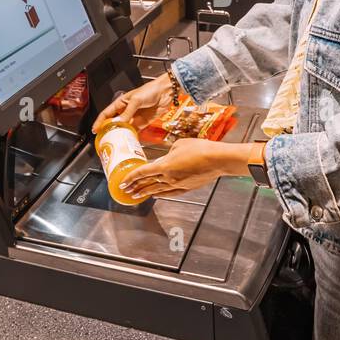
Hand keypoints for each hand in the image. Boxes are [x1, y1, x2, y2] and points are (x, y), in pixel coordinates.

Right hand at [91, 75, 171, 134]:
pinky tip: (129, 140)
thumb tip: (119, 122)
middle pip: (114, 123)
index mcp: (121, 103)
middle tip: (105, 139)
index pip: (106, 113)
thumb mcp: (136, 100)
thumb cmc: (150, 90)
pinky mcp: (143, 122)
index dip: (100, 122)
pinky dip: (131, 136)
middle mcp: (126, 111)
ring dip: (121, 135)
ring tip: (116, 142)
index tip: (95, 130)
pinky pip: (135, 131)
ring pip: (124, 128)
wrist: (165, 92)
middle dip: (109, 130)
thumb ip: (128, 112)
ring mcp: (134, 117)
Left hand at [119, 139, 261, 199]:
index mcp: (164, 165)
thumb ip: (169, 152)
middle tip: (125, 190)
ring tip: (136, 196)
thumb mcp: (179, 144)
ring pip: (157, 190)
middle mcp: (168, 177)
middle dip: (135, 187)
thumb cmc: (200, 148)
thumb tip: (167, 156)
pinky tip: (157, 196)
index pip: (143, 172)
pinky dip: (161, 194)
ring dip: (145, 192)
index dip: (131, 177)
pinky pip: (170, 193)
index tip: (122, 182)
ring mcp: (178, 184)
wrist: (217, 159)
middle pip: (147, 183)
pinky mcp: (187, 187)